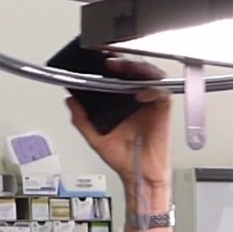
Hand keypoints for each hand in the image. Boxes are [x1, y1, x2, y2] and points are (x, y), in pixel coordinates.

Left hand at [67, 57, 169, 185]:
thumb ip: (81, 120)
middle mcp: (137, 100)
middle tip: (110, 61)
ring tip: (125, 69)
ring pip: (151, 76)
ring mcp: (151, 104)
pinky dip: (153, 90)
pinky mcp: (162, 111)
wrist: (139, 175)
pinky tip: (141, 94)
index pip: (120, 76)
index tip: (100, 57)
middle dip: (124, 61)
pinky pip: (162, 94)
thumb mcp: (95, 138)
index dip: (113, 64)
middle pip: (136, 70)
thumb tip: (70, 102)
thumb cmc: (123, 158)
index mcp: (122, 103)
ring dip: (139, 69)